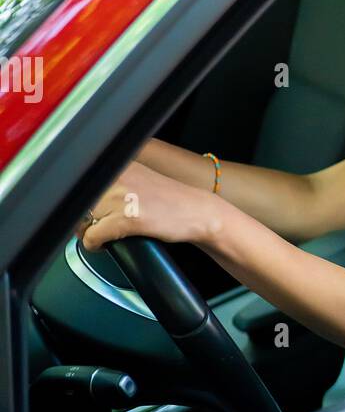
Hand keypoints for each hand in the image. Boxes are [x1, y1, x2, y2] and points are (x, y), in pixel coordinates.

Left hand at [76, 161, 219, 252]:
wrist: (198, 212)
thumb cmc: (171, 201)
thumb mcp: (139, 180)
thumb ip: (114, 183)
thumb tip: (85, 199)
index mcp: (120, 165)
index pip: (82, 183)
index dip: (82, 203)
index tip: (86, 213)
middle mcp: (118, 177)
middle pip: (80, 202)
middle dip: (83, 219)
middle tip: (94, 228)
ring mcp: (122, 197)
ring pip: (83, 219)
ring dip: (88, 232)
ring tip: (102, 236)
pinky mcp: (127, 218)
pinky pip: (93, 236)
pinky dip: (93, 245)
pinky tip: (103, 245)